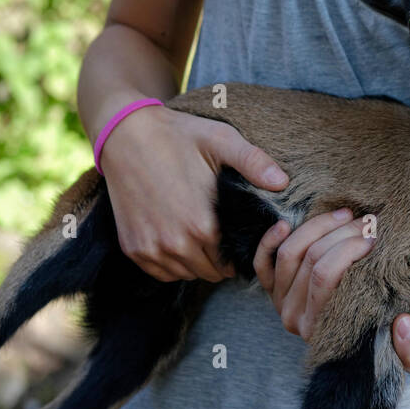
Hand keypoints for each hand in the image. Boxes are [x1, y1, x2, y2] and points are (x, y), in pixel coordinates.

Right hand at [100, 105, 288, 283]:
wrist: (126, 134)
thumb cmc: (178, 136)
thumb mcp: (221, 140)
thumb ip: (254, 163)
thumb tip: (283, 183)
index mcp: (203, 226)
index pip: (233, 263)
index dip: (239, 251)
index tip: (238, 235)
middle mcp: (176, 245)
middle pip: (211, 272)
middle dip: (220, 258)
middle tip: (220, 233)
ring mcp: (151, 249)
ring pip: (186, 274)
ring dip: (196, 261)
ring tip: (199, 233)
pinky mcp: (132, 249)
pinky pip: (162, 272)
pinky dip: (172, 262)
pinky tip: (177, 236)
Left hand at [254, 212, 409, 374]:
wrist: (369, 348)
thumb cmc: (393, 344)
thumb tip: (404, 325)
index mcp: (323, 330)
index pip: (326, 276)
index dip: (349, 247)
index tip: (375, 235)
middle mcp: (296, 320)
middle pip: (310, 259)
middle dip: (341, 232)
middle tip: (368, 220)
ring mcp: (281, 303)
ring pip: (290, 252)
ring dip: (318, 226)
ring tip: (347, 216)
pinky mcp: (273, 290)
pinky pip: (262, 262)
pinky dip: (270, 240)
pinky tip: (286, 223)